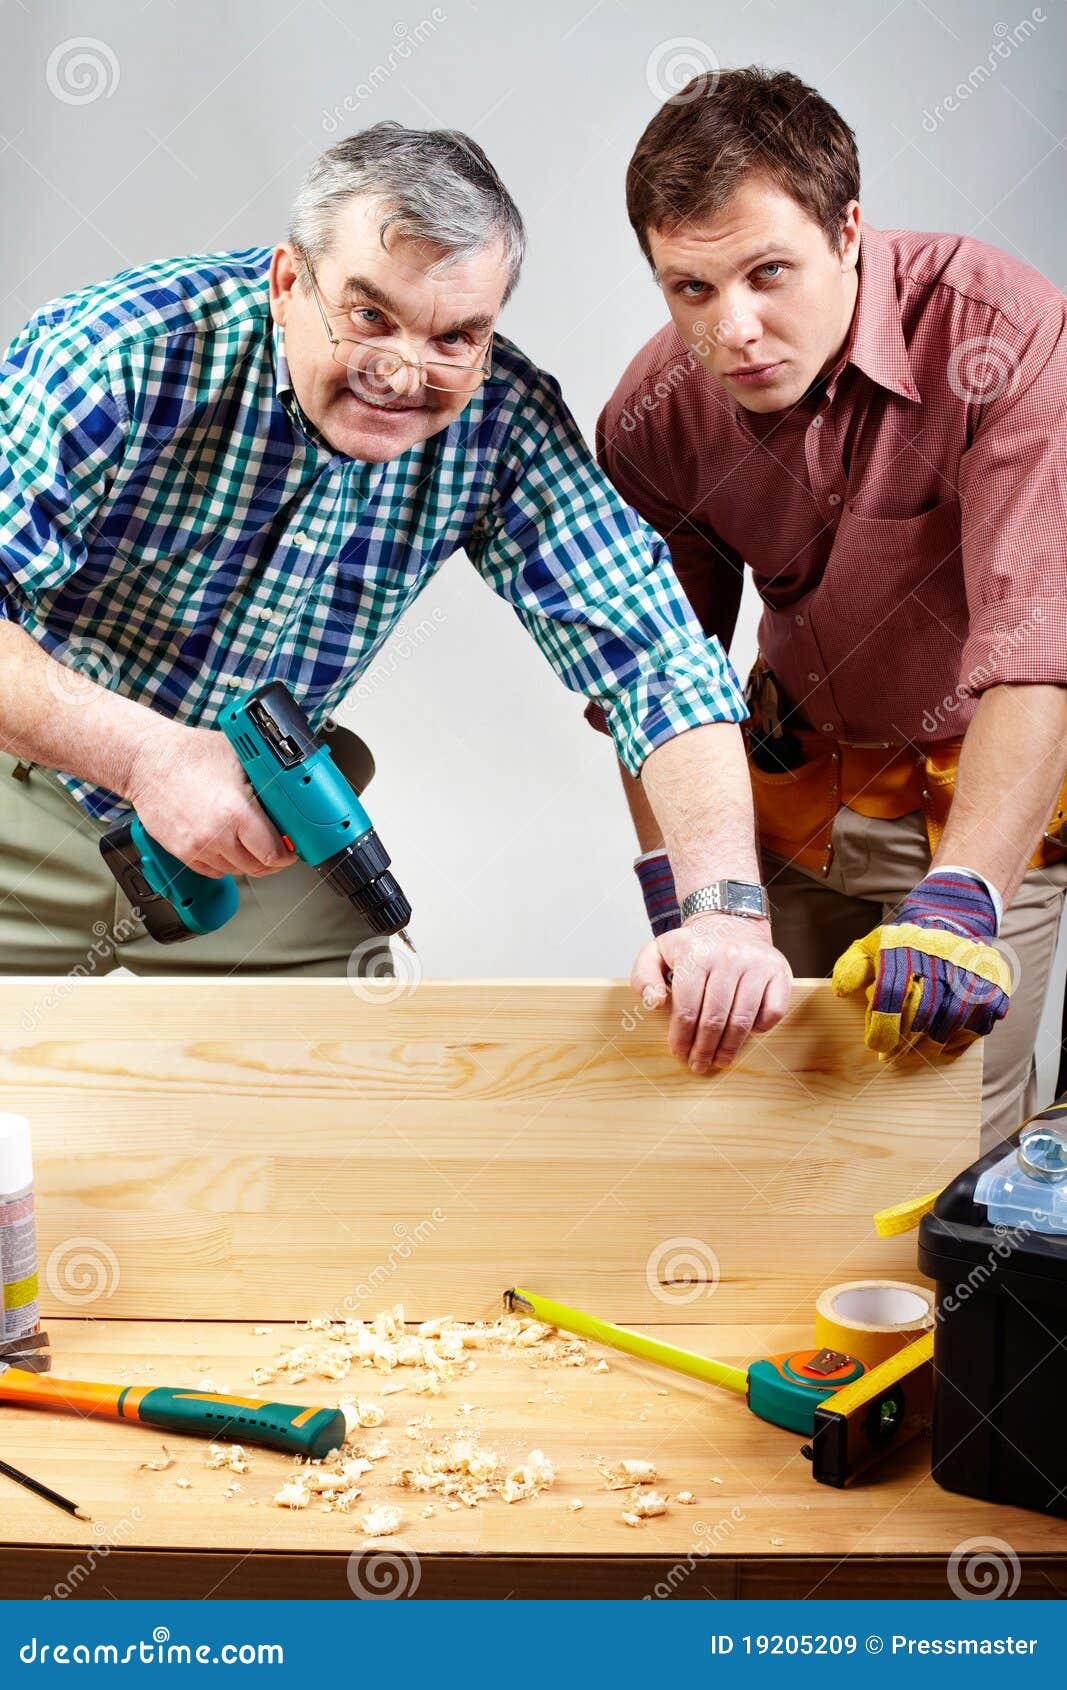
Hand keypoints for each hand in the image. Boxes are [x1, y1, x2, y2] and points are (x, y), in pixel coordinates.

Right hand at [124, 718, 293, 879]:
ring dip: (248, 862)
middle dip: (272, 860)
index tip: (290, 849)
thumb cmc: (191, 754)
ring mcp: (197, 847)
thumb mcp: (240, 759)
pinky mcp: (182, 852)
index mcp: (235, 813)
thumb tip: (291, 801)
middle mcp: (216, 835)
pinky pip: (213, 871)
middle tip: (277, 850)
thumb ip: (267, 784)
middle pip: (257, 868)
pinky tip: (228, 845)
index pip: (273, 853)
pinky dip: (225, 864)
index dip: (287, 853)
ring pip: (236, 871)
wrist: (148, 761)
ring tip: (251, 843)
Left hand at [631, 913, 792, 1072]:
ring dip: (729, 1048)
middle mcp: (728, 957)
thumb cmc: (694, 947)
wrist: (732, 924)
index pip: (687, 1008)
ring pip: (742, 1020)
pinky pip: (772, 1012)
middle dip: (704, 1049)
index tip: (680, 1053)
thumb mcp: (658, 952)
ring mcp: (757, 964)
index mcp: (695, 953)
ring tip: (720, 1060)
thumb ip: (644, 976)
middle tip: (699, 1064)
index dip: (682, 1038)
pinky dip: (760, 1028)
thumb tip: (655, 1002)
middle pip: (714, 1019)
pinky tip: (747, 1032)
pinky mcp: (780, 972)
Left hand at [832, 870, 1012, 1056]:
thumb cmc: (904, 945)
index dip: (883, 1026)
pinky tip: (944, 1044)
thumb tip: (842, 990)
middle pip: (922, 1013)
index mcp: (905, 948)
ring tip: (918, 1053)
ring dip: (932, 1045)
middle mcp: (940, 958)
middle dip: (905, 1042)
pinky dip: (960, 1040)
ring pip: (951, 1022)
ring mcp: (970, 973)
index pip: (892, 993)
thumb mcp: (871, 946)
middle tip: (894, 1056)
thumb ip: (852, 966)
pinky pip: (978, 1024)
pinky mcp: (993, 987)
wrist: (951, 923)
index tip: (877, 1046)